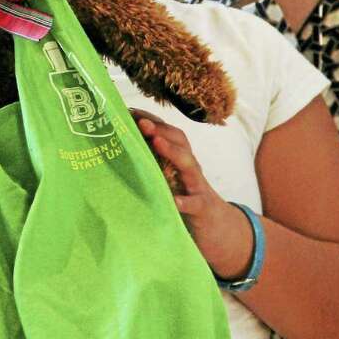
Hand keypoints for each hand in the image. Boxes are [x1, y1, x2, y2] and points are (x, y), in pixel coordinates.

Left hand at [131, 109, 253, 279]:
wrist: (216, 227)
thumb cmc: (184, 198)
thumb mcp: (168, 178)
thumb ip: (153, 163)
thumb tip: (122, 149)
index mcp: (179, 159)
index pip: (167, 133)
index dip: (150, 120)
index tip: (129, 111)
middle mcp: (189, 168)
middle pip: (180, 142)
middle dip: (160, 129)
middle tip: (140, 122)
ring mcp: (197, 186)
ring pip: (189, 165)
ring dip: (173, 152)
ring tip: (157, 143)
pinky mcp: (202, 208)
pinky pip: (195, 203)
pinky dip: (185, 201)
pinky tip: (174, 201)